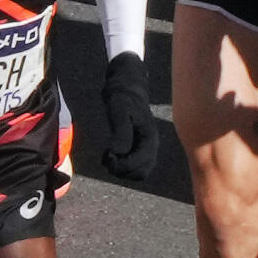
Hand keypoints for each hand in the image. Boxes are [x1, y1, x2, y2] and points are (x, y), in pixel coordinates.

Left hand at [99, 52, 161, 179]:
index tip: (107, 155)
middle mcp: (151, 145)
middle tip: (106, 157)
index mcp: (149, 138)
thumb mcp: (119, 111)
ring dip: (121, 170)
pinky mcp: (140, 145)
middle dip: (121, 170)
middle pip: (140, 173)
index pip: (140, 166)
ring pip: (138, 172)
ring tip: (108, 157)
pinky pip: (135, 165)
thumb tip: (117, 152)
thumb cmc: (122, 96)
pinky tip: (112, 154)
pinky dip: (122, 165)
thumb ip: (120, 132)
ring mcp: (147, 146)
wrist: (127, 85)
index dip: (121, 166)